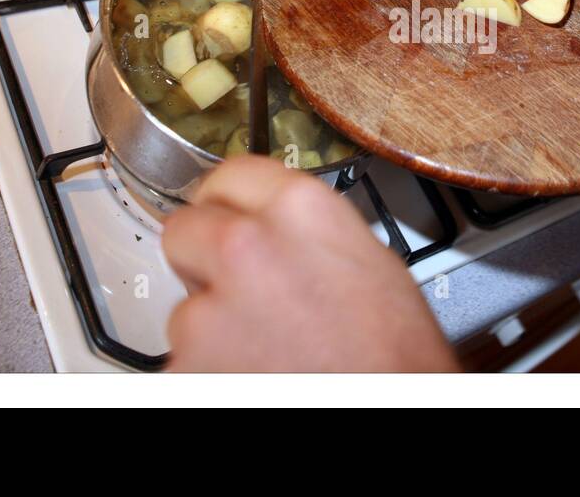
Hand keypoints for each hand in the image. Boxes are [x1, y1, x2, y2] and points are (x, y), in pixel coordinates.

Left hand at [162, 155, 457, 371]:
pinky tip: (256, 371)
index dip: (230, 201)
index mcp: (300, 209)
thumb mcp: (369, 260)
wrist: (389, 406)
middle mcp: (246, 247)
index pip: (231, 173)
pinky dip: (210, 367)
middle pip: (186, 228)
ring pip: (186, 304)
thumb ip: (307, 230)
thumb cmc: (395, 355)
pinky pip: (184, 357)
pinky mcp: (186, 365)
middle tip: (237, 284)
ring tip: (267, 345)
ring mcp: (209, 311)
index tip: (226, 214)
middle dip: (205, 255)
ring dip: (212, 324)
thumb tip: (276, 226)